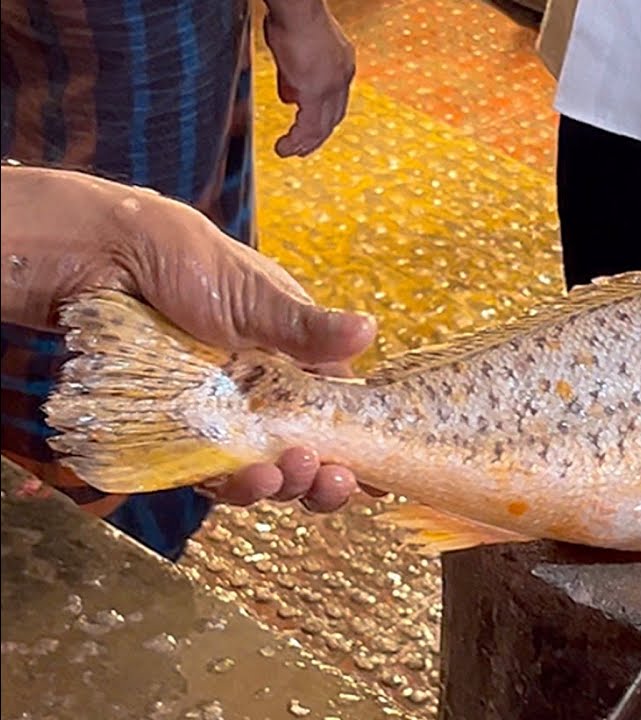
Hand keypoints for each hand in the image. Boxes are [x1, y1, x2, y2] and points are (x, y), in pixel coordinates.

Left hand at [1, 165, 378, 510]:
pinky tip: (244, 483)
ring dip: (284, 485)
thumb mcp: (253, 294)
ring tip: (288, 478)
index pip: (336, 414)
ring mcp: (220, 417)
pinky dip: (231, 486)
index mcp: (294, 359)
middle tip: (334, 482)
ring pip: (263, 471)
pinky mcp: (176, 435)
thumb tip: (370, 330)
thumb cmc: (183, 260)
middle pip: (306, 452)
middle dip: (324, 477)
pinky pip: (210, 475)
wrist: (99, 258)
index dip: (357, 450)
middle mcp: (261, 393)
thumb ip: (308, 328)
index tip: (374, 479)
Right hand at [263, 0, 355, 157]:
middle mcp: (342, 76)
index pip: (335, 99)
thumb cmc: (294, 17)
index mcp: (341, 64)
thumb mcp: (294, 49)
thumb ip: (293, 76)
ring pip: (323, 126)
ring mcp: (332, 84)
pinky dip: (298, 140)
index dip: (322, 114)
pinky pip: (309, 126)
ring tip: (292, 152)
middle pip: (334, 116)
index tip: (308, 125)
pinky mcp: (316, 90)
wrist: (297, 8)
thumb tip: (289, 97)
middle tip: (304, 147)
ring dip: (307, 143)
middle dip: (318, 135)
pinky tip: (286, 148)